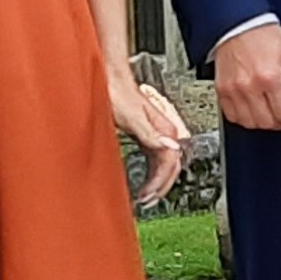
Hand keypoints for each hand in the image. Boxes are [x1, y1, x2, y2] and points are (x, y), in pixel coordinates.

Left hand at [111, 71, 191, 203]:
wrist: (109, 78)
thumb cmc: (117, 93)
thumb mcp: (132, 116)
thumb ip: (151, 133)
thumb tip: (171, 148)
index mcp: (165, 129)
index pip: (171, 164)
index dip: (160, 183)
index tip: (148, 197)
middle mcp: (164, 132)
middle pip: (171, 166)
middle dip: (161, 187)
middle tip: (147, 202)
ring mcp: (156, 133)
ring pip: (165, 164)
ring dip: (157, 182)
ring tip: (146, 197)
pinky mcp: (146, 133)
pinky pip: (156, 159)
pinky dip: (152, 173)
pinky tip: (145, 180)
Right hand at [213, 23, 280, 131]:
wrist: (240, 25)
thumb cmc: (266, 36)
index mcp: (270, 77)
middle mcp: (250, 86)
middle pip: (268, 122)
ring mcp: (233, 90)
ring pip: (250, 123)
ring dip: (264, 123)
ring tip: (271, 114)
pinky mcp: (222, 90)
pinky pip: (233, 116)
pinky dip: (245, 119)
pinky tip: (254, 111)